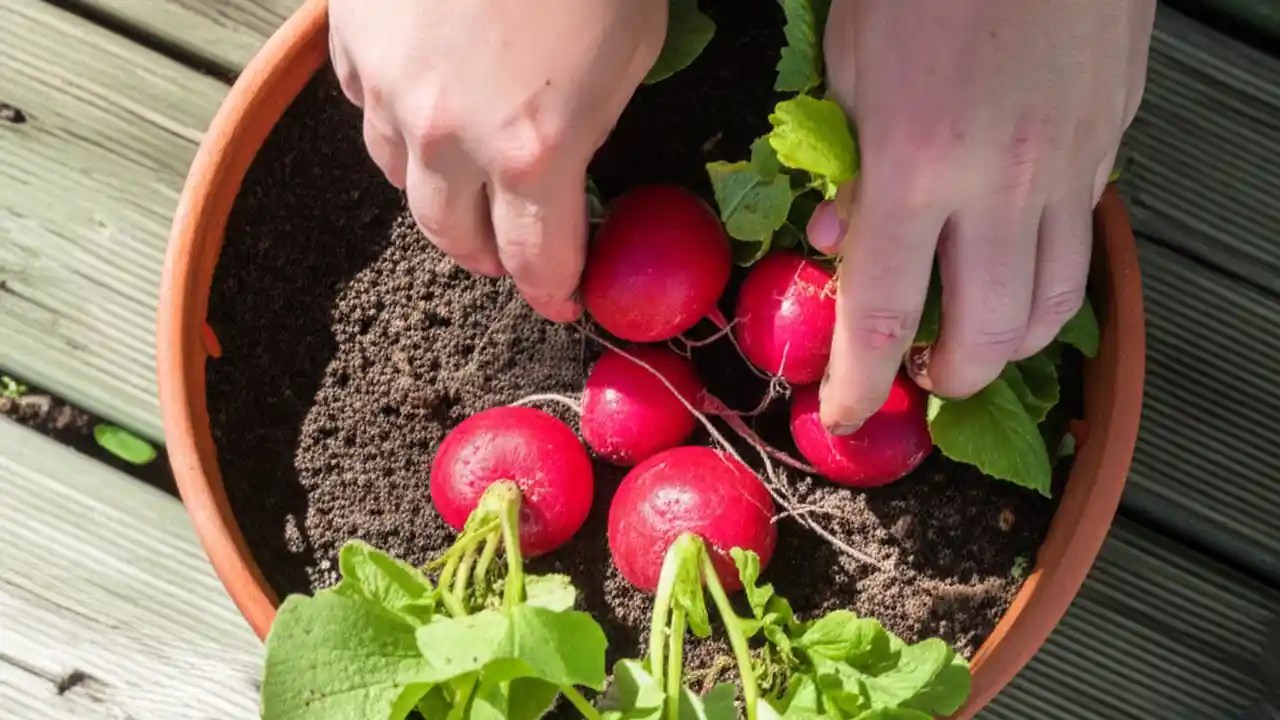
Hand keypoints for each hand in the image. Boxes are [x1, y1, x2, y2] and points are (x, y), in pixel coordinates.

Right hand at [329, 0, 666, 321]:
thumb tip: (566, 163)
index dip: (553, 288)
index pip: (536, 259)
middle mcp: (448, 135)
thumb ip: (589, 127)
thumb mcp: (631, 50)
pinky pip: (366, 108)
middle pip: (455, 236)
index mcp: (535, 149)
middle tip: (511, 249)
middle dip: (489, 255)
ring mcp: (388, 88)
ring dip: (440, 190)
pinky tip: (425, 95)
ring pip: (402, 179)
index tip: (562, 297)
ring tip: (467, 175)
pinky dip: (396, 117)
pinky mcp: (351, 40)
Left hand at [809, 0, 1154, 432]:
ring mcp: (1067, 169)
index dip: (860, 384)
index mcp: (917, 166)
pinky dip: (1049, 282)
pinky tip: (1016, 271)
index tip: (844, 414)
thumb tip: (841, 246)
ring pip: (1054, 306)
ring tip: (970, 345)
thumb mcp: (851, 64)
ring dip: (1011, 347)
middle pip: (988, 337)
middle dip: (949, 381)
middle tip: (917, 380)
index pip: (883, 315)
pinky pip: (1082, 243)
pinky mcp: (1108, 144)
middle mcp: (1001, 185)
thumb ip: (847, 168)